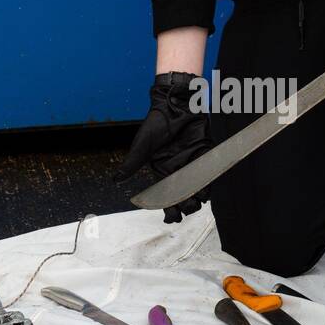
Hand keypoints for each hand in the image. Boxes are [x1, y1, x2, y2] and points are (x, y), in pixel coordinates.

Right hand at [119, 73, 211, 223]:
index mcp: (162, 171)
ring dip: (198, 199)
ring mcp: (192, 164)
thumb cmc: (157, 124)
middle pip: (184, 198)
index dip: (169, 211)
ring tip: (195, 202)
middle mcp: (178, 171)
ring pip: (199, 189)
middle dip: (186, 208)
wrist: (176, 105)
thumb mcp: (142, 145)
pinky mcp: (204, 154)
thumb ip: (131, 164)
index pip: (166, 197)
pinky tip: (205, 190)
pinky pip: (209, 174)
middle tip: (185, 210)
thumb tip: (115, 179)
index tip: (171, 218)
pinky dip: (208, 184)